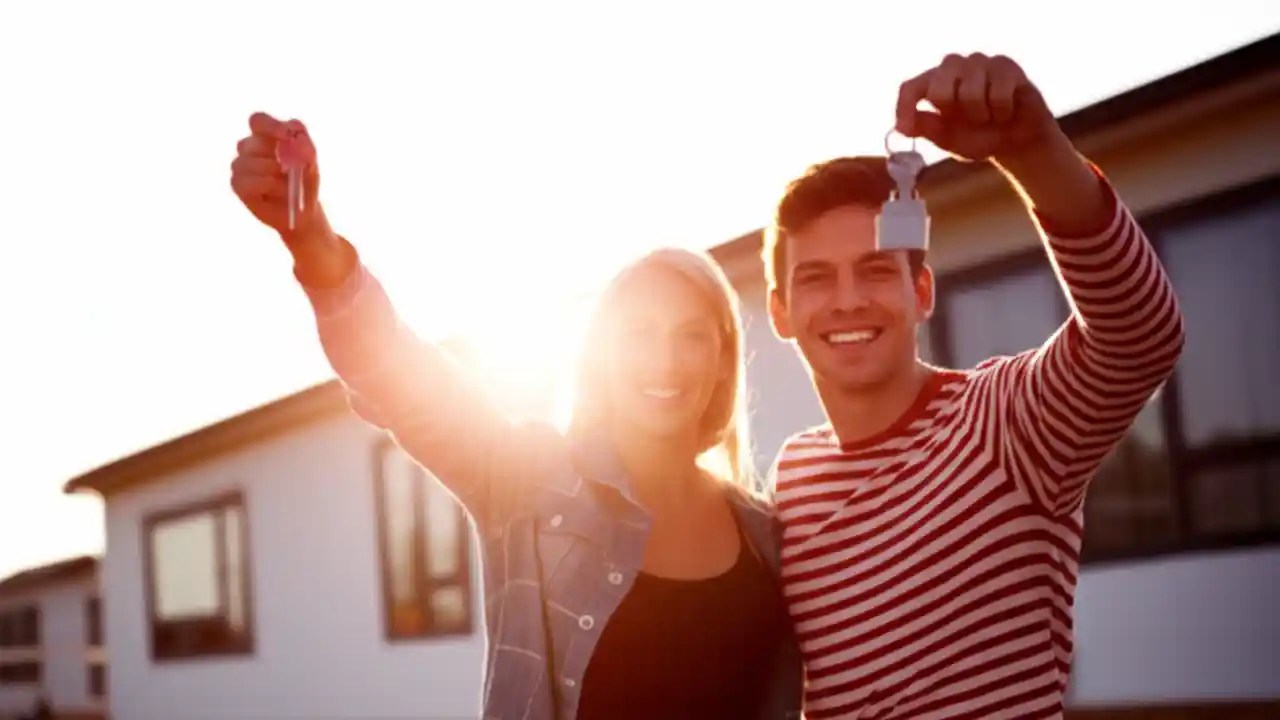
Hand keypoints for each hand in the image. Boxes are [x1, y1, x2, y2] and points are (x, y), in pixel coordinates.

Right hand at [230, 112, 327, 240]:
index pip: (258, 121)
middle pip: (252, 143)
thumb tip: (296, 135)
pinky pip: (243, 181)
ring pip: (246, 162)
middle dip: (275, 157)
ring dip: (270, 175)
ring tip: (286, 186)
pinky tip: (273, 192)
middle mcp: (250, 148)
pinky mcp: (237, 185)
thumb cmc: (305, 182)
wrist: (303, 212)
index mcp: (267, 136)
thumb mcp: (311, 163)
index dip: (270, 126)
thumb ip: (305, 146)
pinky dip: (262, 185)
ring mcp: (241, 166)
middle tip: (290, 170)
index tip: (286, 136)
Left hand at [895, 53, 1062, 164]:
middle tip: (967, 120)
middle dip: (951, 110)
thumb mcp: (948, 139)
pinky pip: (998, 92)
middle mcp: (954, 68)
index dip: (904, 106)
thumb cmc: (979, 138)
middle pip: (938, 85)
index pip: (910, 87)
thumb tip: (900, 128)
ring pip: (970, 90)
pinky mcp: (1006, 66)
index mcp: (934, 84)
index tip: (904, 129)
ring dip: (980, 115)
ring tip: (988, 117)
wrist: (1016, 142)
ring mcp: (980, 63)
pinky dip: (1001, 111)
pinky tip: (1006, 111)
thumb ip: (927, 129)